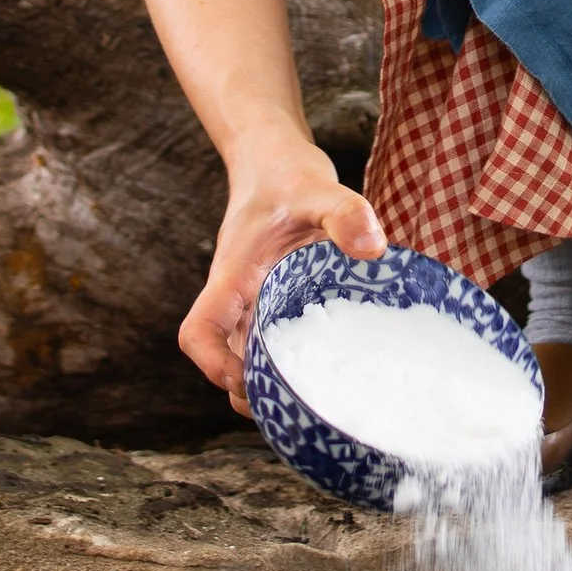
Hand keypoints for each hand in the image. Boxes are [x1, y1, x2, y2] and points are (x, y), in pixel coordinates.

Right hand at [180, 134, 387, 404]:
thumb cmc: (287, 177)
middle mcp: (238, 298)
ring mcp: (255, 303)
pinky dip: (294, 363)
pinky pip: (275, 343)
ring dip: (272, 382)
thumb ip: (344, 213)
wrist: (275, 162)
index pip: (198, 331)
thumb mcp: (319, 189)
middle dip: (250, 391)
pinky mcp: (276, 303)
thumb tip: (373, 248)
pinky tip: (335, 370)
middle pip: (224, 360)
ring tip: (319, 401)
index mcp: (233, 277)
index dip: (212, 364)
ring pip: (249, 357)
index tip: (245, 379)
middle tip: (296, 408)